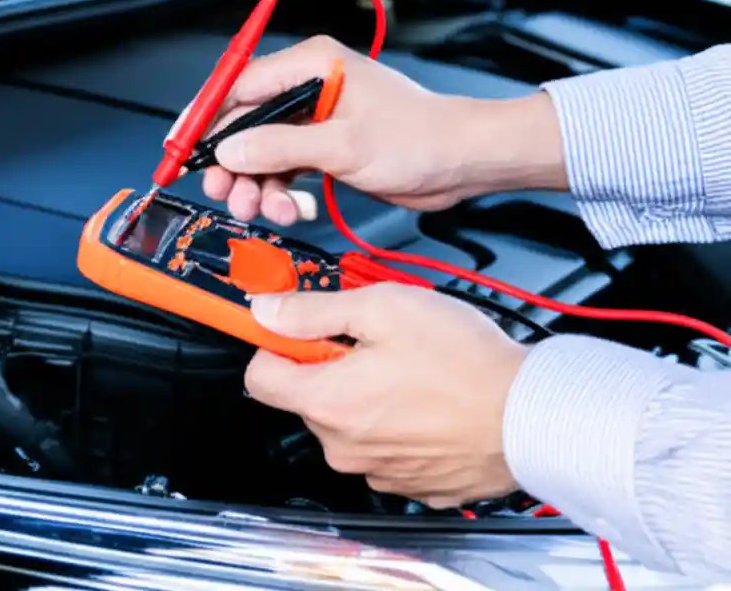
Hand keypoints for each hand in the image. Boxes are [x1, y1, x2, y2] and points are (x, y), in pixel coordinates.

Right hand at [201, 36, 567, 224]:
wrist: (462, 161)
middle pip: (246, 124)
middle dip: (234, 164)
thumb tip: (231, 150)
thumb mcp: (342, 146)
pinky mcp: (326, 146)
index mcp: (312, 65)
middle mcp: (311, 86)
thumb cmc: (420, 138)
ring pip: (263, 152)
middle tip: (227, 192)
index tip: (186, 147)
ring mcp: (317, 118)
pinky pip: (286, 169)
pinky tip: (295, 206)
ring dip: (259, 185)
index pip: (239, 87)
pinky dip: (283, 192)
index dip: (208, 118)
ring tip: (267, 209)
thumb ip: (280, 147)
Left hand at [244, 283, 527, 507]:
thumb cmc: (465, 362)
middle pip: (307, 398)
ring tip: (414, 373)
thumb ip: (313, 310)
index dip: (277, 346)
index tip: (299, 330)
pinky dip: (398, 426)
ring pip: (347, 424)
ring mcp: (376, 470)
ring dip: (367, 397)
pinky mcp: (410, 484)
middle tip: (377, 345)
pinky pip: (385, 448)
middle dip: (331, 368)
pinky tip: (430, 404)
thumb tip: (266, 311)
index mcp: (327, 402)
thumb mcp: (382, 307)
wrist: (532, 415)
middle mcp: (343, 446)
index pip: (259, 377)